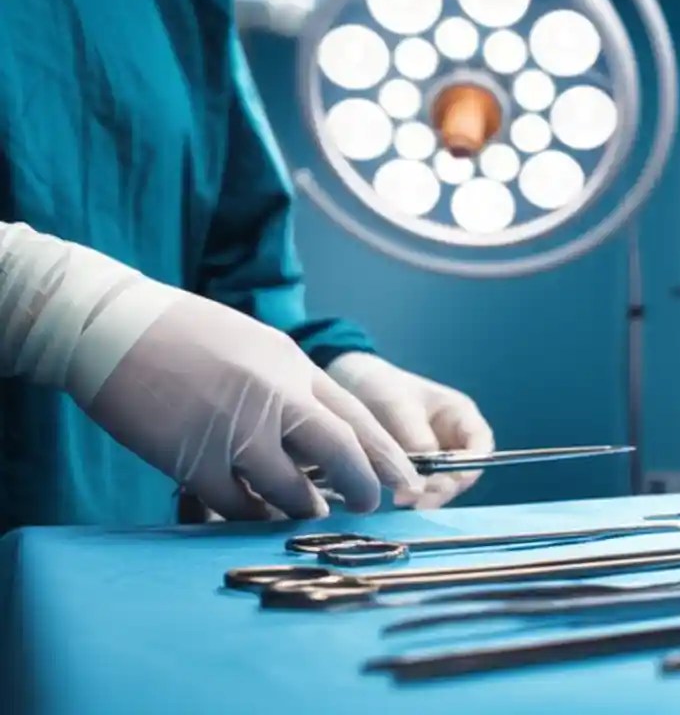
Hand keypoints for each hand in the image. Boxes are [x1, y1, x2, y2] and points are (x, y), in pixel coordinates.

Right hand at [0, 223, 418, 519]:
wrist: (107, 327)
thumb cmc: (180, 333)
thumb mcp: (253, 344)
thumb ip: (288, 385)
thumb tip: (319, 431)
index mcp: (289, 365)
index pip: (355, 415)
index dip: (385, 453)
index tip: (406, 478)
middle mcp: (272, 397)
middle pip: (338, 451)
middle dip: (362, 486)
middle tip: (371, 506)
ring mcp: (234, 430)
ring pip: (289, 489)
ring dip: (303, 508)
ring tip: (307, 513)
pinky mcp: (194, 459)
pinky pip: (236, 505)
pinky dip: (250, 517)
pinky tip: (255, 518)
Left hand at [327, 352, 493, 507]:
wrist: (351, 387)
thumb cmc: (382, 386)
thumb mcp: (399, 405)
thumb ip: (416, 438)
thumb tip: (427, 472)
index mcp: (460, 416)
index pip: (481, 445)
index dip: (472, 464)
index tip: (455, 478)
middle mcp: (453, 440)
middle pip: (463, 472)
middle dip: (445, 486)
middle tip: (421, 496)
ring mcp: (435, 458)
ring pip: (443, 485)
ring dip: (428, 496)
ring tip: (404, 500)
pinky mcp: (414, 471)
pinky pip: (422, 489)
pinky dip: (413, 496)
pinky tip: (397, 499)